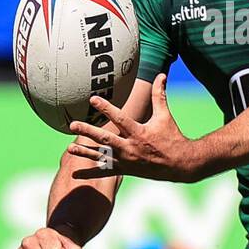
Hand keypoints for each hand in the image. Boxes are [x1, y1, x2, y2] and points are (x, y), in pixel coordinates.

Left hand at [68, 74, 198, 181]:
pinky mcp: (124, 170)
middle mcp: (130, 148)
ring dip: (84, 151)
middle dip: (88, 131)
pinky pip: (104, 172)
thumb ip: (159, 95)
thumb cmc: (172, 137)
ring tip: (69, 147)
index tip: (92, 99)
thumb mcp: (165, 116)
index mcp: (139, 133)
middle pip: (105, 139)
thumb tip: (161, 75)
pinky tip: (74, 173)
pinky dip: (89, 173)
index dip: (106, 108)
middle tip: (72, 124)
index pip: (120, 119)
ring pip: (101, 156)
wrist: (179, 165)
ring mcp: (126, 161)